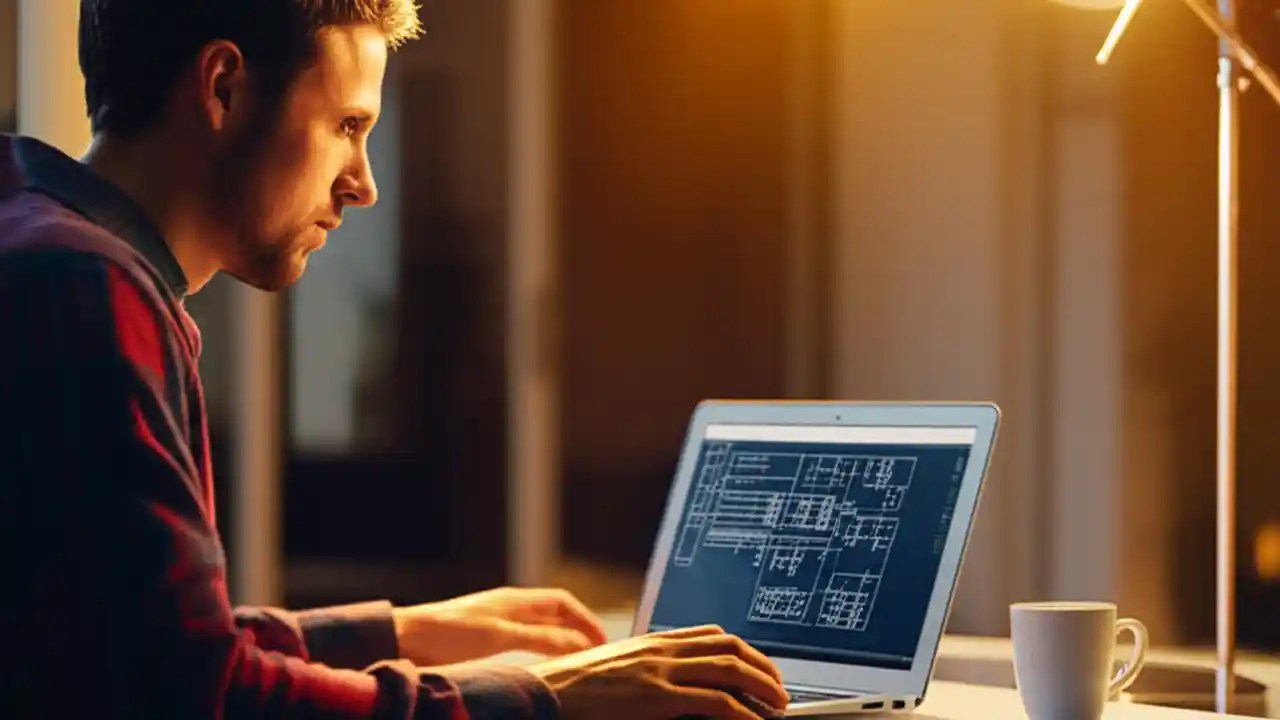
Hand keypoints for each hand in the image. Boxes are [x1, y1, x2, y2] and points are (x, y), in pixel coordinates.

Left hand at [393, 587, 608, 665]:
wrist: (407, 637)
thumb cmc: (450, 633)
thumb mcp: (500, 636)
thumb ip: (539, 639)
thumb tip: (577, 643)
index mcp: (516, 600)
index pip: (563, 603)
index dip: (586, 620)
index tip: (603, 640)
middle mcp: (510, 607)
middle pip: (555, 614)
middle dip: (579, 629)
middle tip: (596, 653)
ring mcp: (497, 621)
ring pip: (540, 627)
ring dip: (561, 640)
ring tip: (576, 659)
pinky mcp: (484, 638)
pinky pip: (525, 639)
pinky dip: (542, 649)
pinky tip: (541, 664)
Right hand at [531, 624, 788, 719]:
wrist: (542, 695)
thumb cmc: (571, 690)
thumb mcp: (614, 670)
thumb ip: (644, 671)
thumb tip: (670, 687)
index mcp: (651, 641)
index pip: (711, 634)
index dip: (742, 650)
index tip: (758, 667)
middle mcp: (660, 649)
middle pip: (728, 646)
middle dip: (762, 667)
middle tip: (779, 690)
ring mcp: (660, 671)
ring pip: (729, 669)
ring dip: (762, 687)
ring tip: (778, 706)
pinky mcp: (658, 697)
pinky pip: (715, 701)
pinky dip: (741, 713)